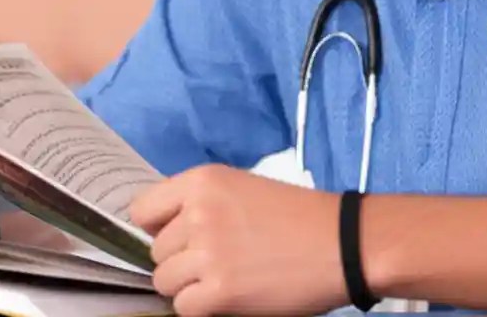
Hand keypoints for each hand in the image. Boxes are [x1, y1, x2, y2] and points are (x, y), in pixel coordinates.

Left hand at [130, 164, 345, 315]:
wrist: (345, 244)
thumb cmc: (298, 217)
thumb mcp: (240, 189)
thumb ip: (199, 204)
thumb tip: (163, 231)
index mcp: (200, 182)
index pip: (142, 210)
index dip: (157, 229)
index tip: (177, 239)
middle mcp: (197, 213)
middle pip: (155, 250)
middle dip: (180, 261)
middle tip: (216, 263)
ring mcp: (208, 252)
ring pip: (165, 281)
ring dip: (189, 287)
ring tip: (223, 281)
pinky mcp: (221, 290)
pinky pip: (184, 307)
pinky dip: (201, 308)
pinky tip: (227, 299)